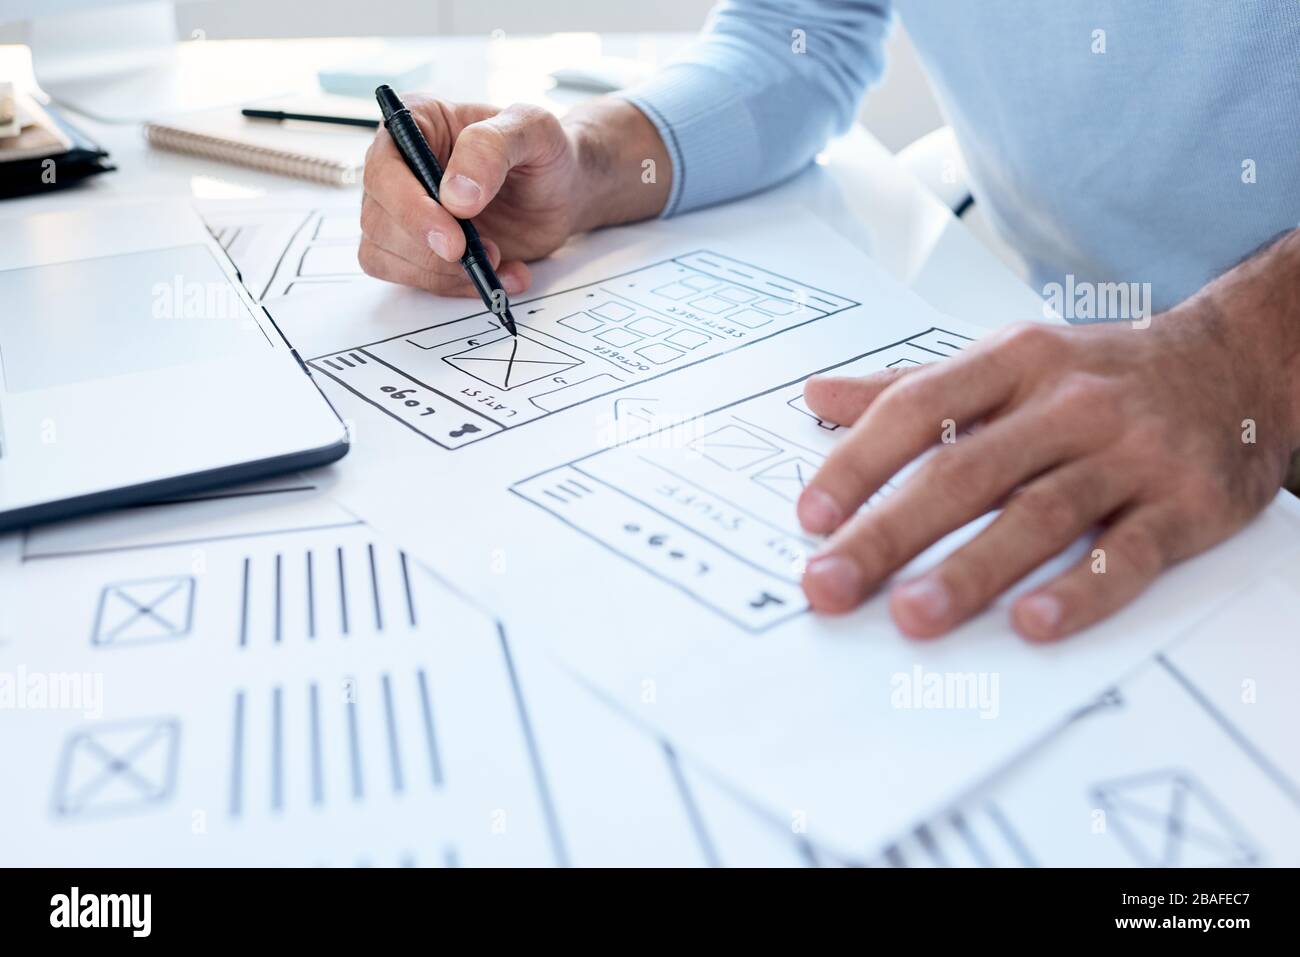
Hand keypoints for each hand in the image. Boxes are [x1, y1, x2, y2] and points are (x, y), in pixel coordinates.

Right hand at [359, 95, 669, 296]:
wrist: (562, 189)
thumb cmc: (544, 150)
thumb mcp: (532, 129)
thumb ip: (491, 149)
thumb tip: (454, 196)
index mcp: (415, 124)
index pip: (382, 170)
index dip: (410, 209)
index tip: (453, 239)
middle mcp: (399, 168)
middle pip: (378, 220)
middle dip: (429, 249)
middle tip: (490, 253)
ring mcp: (405, 212)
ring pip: (388, 256)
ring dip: (443, 273)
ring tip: (501, 260)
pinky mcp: (421, 250)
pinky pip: (415, 280)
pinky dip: (457, 287)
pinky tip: (501, 276)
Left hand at [796, 233, 1299, 640]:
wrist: (1240, 363)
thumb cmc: (1099, 373)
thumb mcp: (1007, 360)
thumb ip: (913, 386)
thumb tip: (816, 396)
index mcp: (1014, 361)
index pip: (918, 408)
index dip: (859, 463)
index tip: (811, 517)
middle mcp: (1069, 402)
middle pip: (965, 471)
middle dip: (889, 533)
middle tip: (829, 585)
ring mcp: (1131, 453)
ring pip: (1040, 513)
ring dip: (971, 569)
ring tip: (913, 615)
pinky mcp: (1187, 504)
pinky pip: (1128, 552)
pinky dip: (1079, 589)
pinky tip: (1031, 624)